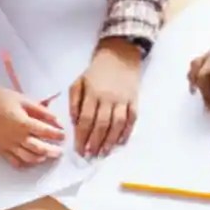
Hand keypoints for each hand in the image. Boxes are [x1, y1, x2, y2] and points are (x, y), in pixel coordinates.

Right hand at [0, 84, 65, 168]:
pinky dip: (23, 164)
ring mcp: (8, 146)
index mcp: (24, 123)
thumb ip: (39, 110)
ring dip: (40, 159)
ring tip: (46, 156)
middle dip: (52, 151)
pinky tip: (29, 162)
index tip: (63, 135)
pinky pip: (13, 161)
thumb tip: (55, 119)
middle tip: (60, 152)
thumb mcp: (21, 98)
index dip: (57, 134)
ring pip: (28, 158)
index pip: (46, 132)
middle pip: (40, 149)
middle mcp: (17, 138)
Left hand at [70, 38, 140, 156]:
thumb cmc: (96, 71)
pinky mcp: (134, 100)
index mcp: (92, 93)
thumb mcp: (79, 82)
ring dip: (110, 140)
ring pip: (117, 124)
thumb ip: (74, 102)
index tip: (78, 149)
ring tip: (103, 152)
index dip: (81, 136)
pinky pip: (132, 119)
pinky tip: (120, 142)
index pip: (86, 120)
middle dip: (94, 142)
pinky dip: (127, 132)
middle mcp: (108, 98)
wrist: (120, 55)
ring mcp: (123, 99)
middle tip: (90, 155)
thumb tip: (74, 121)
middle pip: (101, 124)